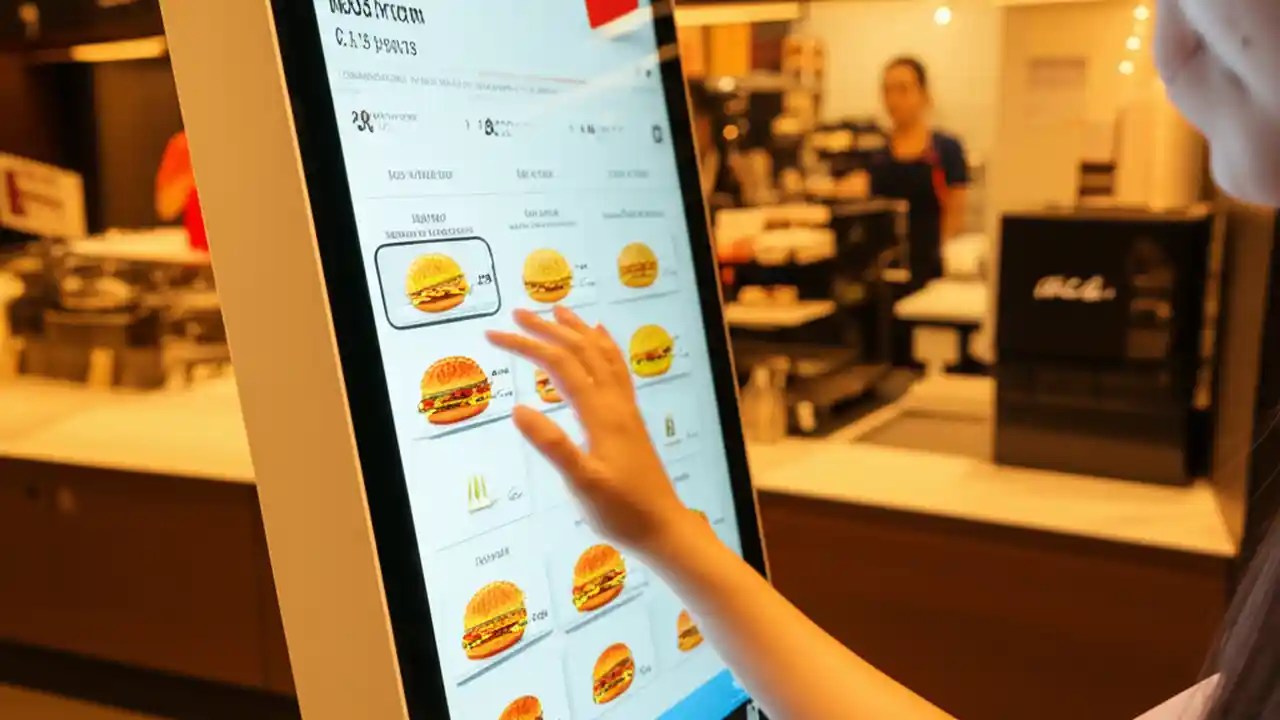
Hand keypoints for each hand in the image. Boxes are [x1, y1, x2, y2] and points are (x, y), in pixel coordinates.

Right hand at [486, 307, 693, 557]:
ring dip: (578, 330)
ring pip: (603, 355)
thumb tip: (519, 409)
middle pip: (581, 351)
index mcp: (600, 414)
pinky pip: (618, 370)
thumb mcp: (582, 484)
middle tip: (517, 313)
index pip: (559, 365)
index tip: (494, 335)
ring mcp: (626, 409)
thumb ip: (553, 446)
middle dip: (548, 329)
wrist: (664, 527)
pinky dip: (604, 347)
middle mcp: (615, 403)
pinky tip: (600, 340)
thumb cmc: (621, 511)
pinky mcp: (631, 420)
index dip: (527, 345)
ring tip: (558, 310)